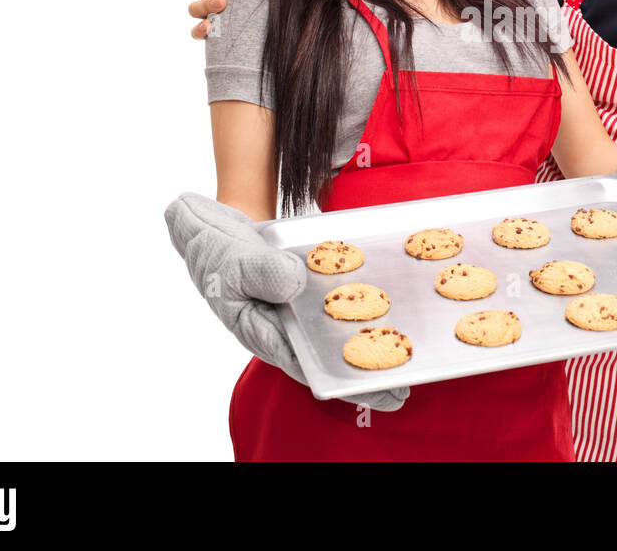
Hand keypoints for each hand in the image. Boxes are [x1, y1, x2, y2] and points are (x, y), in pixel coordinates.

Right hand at [164, 192, 409, 411]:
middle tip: (400, 390)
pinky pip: (338, 298)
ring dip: (367, 341)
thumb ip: (261, 272)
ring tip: (404, 356)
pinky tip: (390, 306)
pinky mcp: (308, 287)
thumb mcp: (230, 260)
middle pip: (326, 355)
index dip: (336, 379)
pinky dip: (361, 303)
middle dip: (361, 372)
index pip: (303, 363)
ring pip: (336, 330)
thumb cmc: (214, 251)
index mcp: (261, 331)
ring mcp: (297, 308)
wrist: (212, 227)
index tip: (368, 390)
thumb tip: (295, 283)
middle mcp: (283, 326)